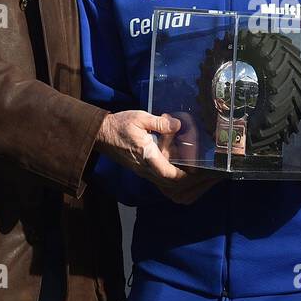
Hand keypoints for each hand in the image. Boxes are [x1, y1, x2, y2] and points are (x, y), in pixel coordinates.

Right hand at [97, 110, 219, 204]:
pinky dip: (169, 174)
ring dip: (178, 178)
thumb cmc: (120, 125)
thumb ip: (160, 123)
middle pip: (168, 182)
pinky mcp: (140, 168)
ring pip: (163, 181)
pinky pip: (157, 176)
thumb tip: (177, 125)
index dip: (183, 175)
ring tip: (192, 169)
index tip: (196, 170)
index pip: (167, 174)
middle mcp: (144, 167)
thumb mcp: (140, 118)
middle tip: (199, 171)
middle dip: (185, 180)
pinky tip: (178, 164)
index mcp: (146, 155)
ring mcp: (142, 170)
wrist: (101, 134)